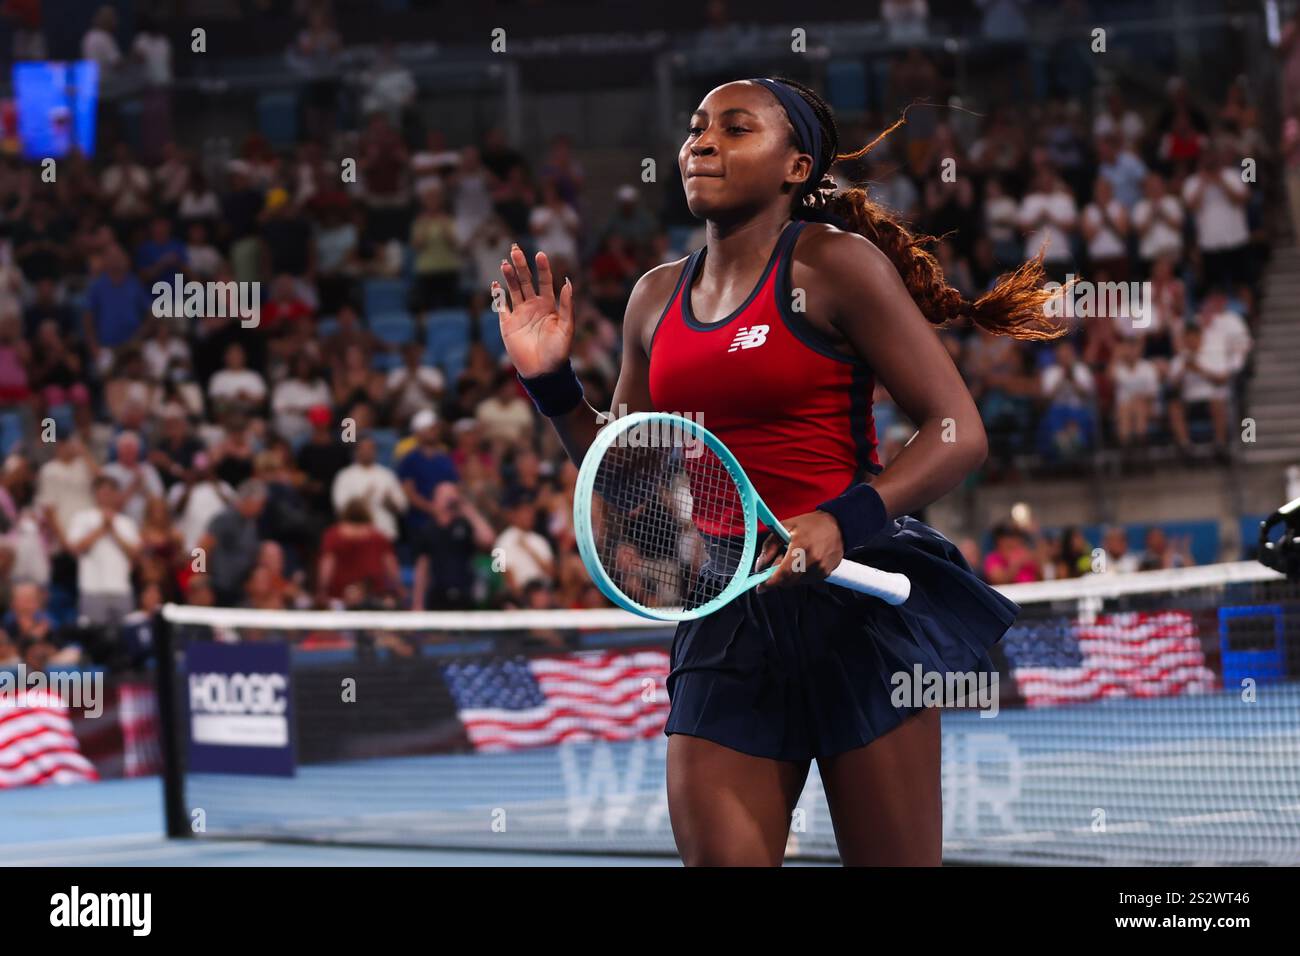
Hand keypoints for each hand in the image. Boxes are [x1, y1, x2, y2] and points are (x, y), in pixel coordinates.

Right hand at [494, 246, 574, 377]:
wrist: (543, 372)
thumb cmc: (558, 352)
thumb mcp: (566, 328)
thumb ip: (566, 305)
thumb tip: (567, 282)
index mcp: (549, 305)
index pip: (545, 281)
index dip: (543, 268)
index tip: (541, 254)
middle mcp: (533, 306)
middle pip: (526, 280)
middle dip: (521, 265)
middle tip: (515, 249)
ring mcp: (520, 313)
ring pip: (513, 289)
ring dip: (509, 276)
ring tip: (505, 262)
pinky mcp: (508, 324)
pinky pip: (501, 306)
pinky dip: (497, 295)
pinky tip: (495, 284)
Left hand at [754, 511, 844, 592]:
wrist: (838, 525)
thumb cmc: (811, 524)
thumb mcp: (786, 527)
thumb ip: (770, 546)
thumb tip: (760, 564)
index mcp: (801, 548)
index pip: (783, 573)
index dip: (770, 583)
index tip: (760, 587)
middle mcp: (813, 561)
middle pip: (788, 581)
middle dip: (778, 577)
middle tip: (777, 563)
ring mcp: (821, 569)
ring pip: (796, 582)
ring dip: (790, 575)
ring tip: (794, 557)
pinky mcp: (826, 573)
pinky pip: (807, 580)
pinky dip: (800, 575)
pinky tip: (804, 561)